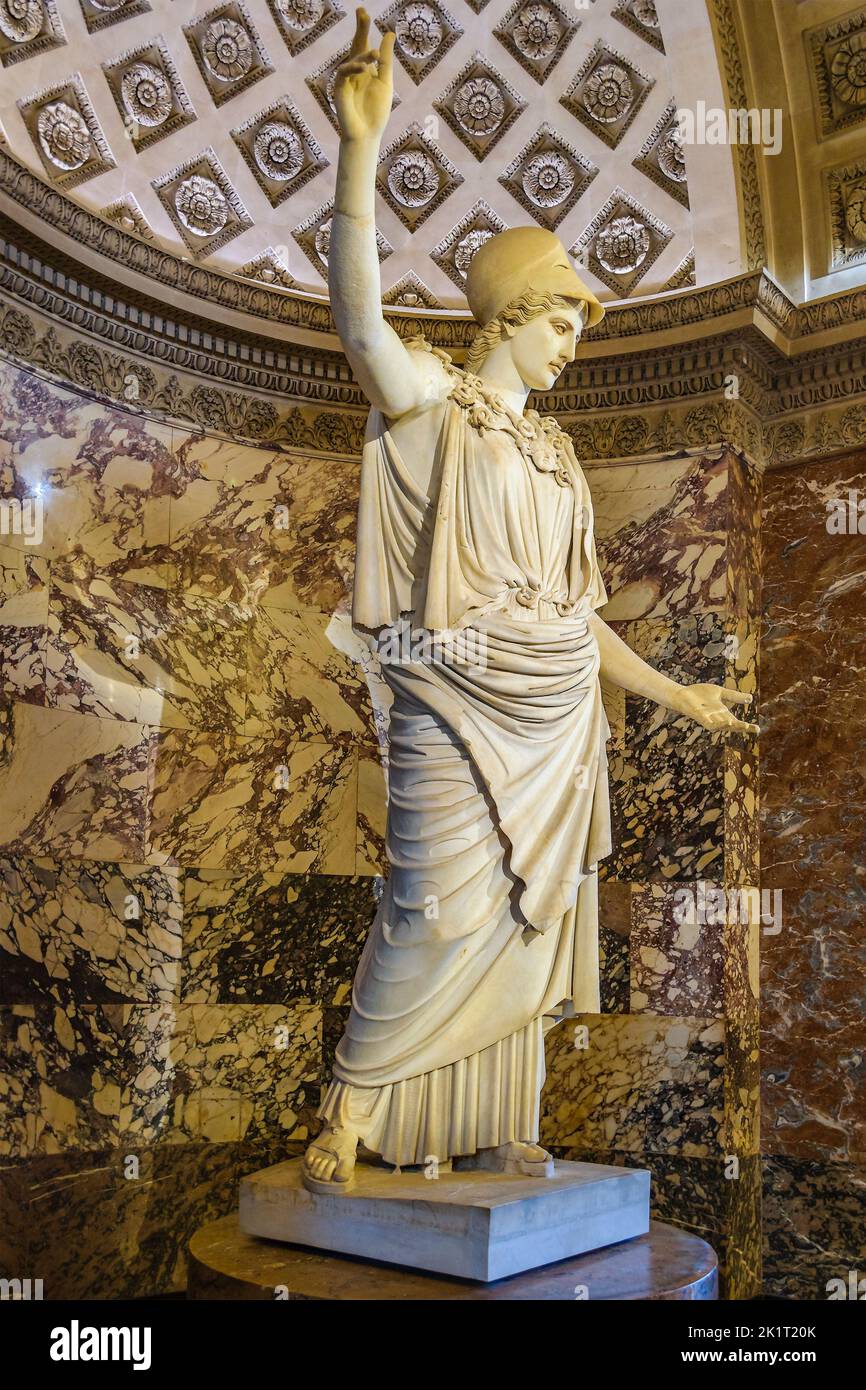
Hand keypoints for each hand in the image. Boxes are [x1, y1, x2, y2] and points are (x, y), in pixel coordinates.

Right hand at [333, 8, 394, 143]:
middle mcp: (354, 71)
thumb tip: (389, 33)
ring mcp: (346, 79)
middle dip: (359, 30)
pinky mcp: (340, 89)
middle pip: (356, 45)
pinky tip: (364, 68)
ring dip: (362, 55)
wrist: (367, 134)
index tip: (363, 11)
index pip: (364, 44)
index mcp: (366, 68)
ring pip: (352, 59)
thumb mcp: (385, 81)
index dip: (363, 28)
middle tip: (362, 12)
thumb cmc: (376, 111)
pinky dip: (354, 68)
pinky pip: (343, 73)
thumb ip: (386, 59)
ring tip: (375, 55)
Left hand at [675, 684, 758, 734]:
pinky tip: (720, 722)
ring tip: (737, 723)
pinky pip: (707, 722)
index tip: (758, 730)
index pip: (737, 722)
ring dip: (727, 725)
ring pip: (719, 725)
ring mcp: (707, 718)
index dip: (747, 727)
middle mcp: (716, 718)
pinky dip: (714, 723)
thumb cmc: (700, 694)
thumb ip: (734, 696)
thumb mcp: (721, 693)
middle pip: (730, 725)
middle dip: (739, 727)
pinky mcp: (698, 716)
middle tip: (750, 728)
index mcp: (723, 714)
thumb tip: (751, 698)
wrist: (682, 694)